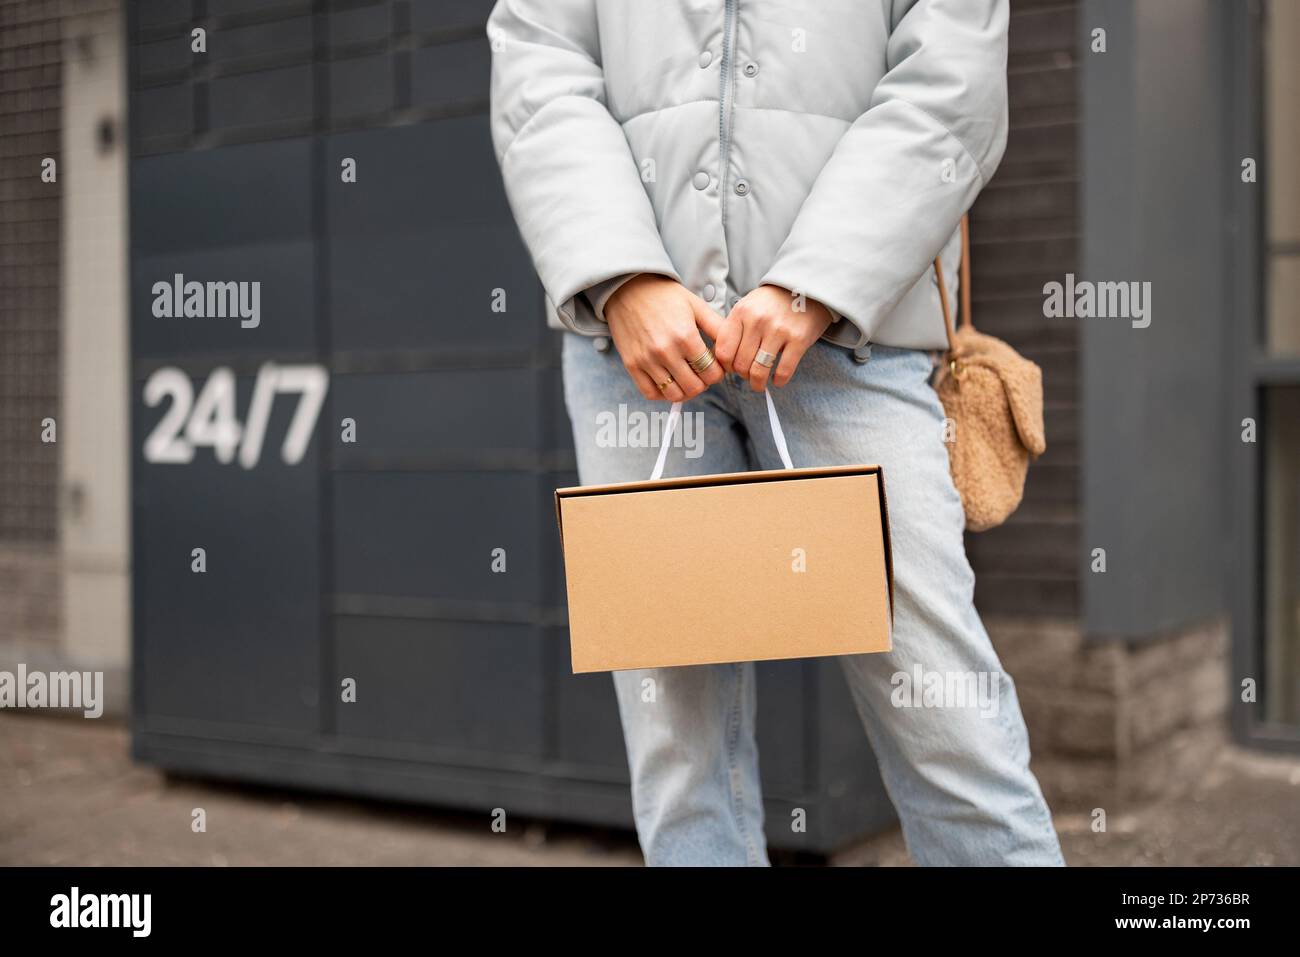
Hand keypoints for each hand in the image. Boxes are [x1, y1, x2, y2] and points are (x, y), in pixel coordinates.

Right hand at [603, 274, 727, 401]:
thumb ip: (718, 328)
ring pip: (673, 395)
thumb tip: (733, 350)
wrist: (628, 288)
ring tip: (686, 378)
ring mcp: (647, 360)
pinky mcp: (631, 365)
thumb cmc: (665, 296)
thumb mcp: (696, 306)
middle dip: (703, 383)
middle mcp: (666, 351)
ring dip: (684, 390)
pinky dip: (662, 394)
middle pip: (694, 387)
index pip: (712, 373)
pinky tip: (668, 382)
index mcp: (686, 336)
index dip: (718, 373)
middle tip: (701, 373)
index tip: (715, 367)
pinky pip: (650, 393)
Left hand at [713, 284, 832, 390]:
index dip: (726, 366)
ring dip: (757, 383)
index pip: (723, 351)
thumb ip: (734, 329)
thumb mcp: (747, 306)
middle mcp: (757, 321)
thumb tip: (721, 359)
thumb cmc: (772, 302)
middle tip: (747, 376)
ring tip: (759, 384)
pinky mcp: (799, 339)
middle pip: (740, 364)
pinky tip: (777, 380)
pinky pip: (783, 371)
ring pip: (759, 371)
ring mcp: (778, 330)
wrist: (805, 286)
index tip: (732, 368)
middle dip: (742, 375)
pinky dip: (779, 381)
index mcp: (741, 313)